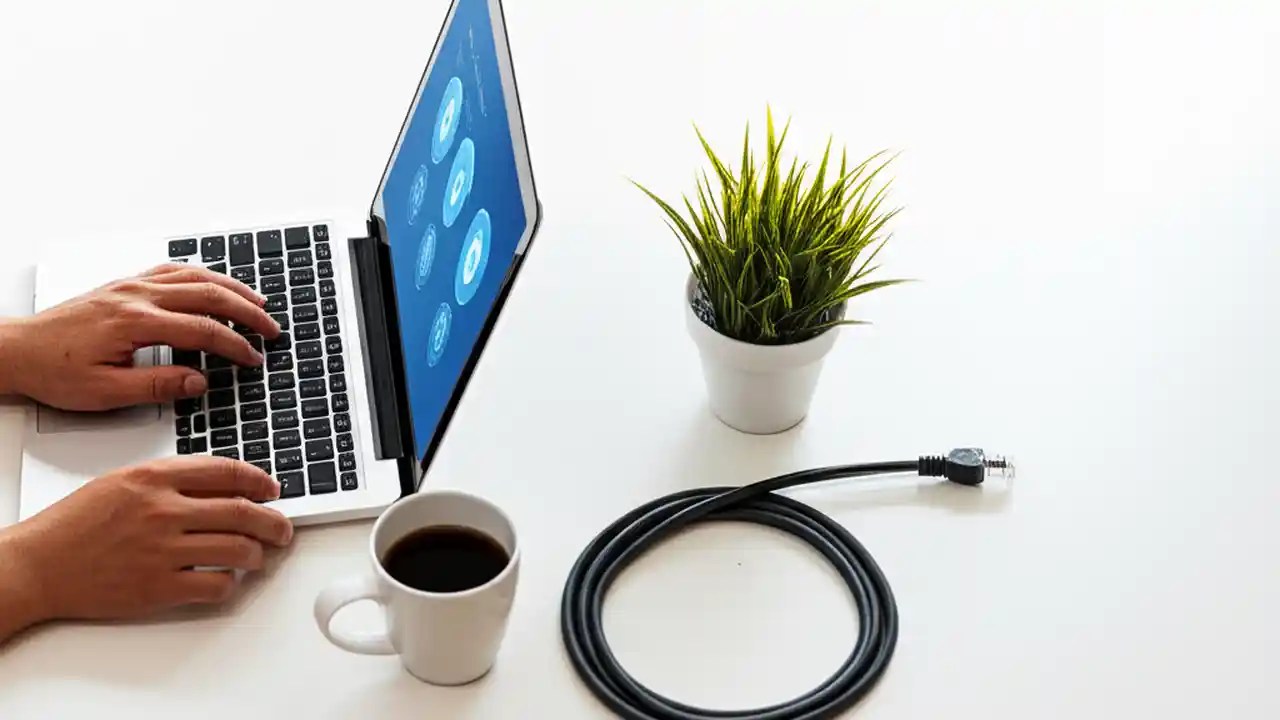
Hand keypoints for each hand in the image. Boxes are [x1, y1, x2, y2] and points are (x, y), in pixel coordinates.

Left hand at [0, 264, 279, 410]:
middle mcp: (136, 297)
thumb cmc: (54, 371)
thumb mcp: (106, 392)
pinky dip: (201, 274)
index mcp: (135, 322)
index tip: (253, 358)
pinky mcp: (123, 286)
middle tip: (270, 328)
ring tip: (257, 302)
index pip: (203, 329)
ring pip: (194, 276)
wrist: (17, 350)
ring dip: (231, 287)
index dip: (235, 345)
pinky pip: (171, 270)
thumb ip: (157, 386)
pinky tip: (213, 282)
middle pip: (208, 294)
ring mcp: (130, 286)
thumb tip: (198, 381)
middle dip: (247, 311)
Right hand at [3, 456, 292, 630]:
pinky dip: (231, 584)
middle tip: (282, 529)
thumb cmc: (75, 525)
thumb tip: (224, 484)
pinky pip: (217, 585)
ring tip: (259, 556)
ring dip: (259, 555)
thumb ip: (171, 479)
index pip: (228, 472)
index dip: (261, 481)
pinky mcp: (160, 587)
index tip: (273, 490)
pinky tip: (226, 580)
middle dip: (275, 522)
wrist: (38, 565)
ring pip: (239, 549)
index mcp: (154, 477)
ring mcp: (163, 549)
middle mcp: (163, 510)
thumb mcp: (122, 482)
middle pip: (244, 511)